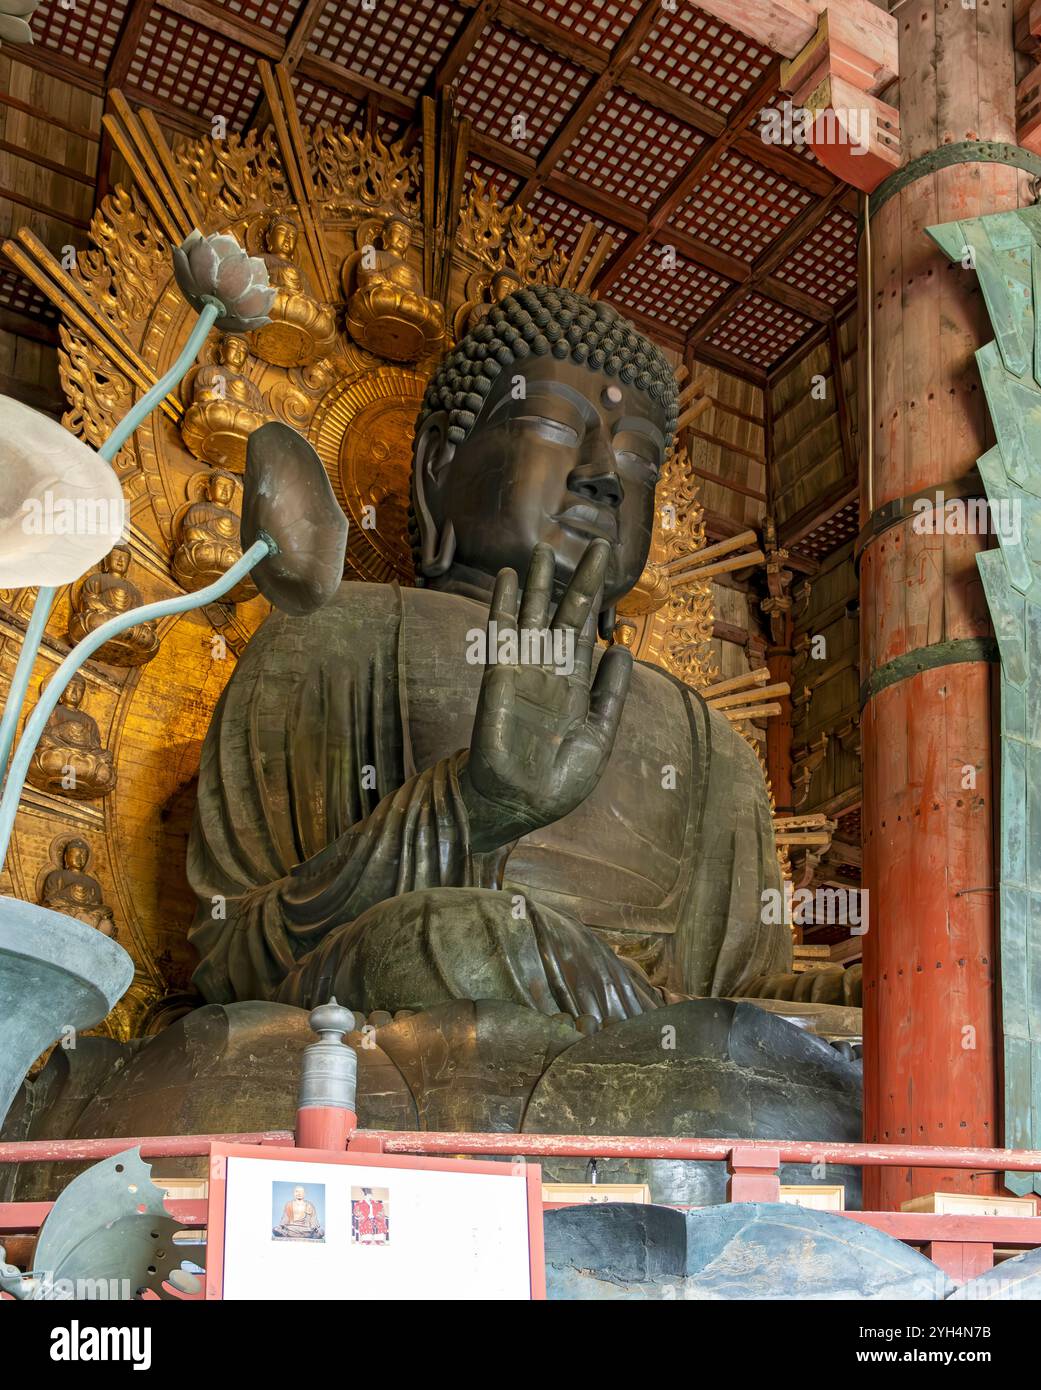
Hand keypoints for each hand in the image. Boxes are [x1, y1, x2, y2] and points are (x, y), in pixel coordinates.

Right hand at [461, 539, 631, 851]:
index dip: (599, 603)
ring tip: (542, 549)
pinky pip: (502, 633)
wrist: (518, 803)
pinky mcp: (500, 676)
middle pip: (565, 615)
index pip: (587, 634)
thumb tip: (621, 648)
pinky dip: (503, 604)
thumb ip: (609, 694)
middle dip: (580, 581)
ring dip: (537, 584)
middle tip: (598, 542)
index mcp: (574, 686)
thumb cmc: (558, 780)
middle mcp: (549, 671)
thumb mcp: (598, 736)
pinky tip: (506, 578)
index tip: (610, 571)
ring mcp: (524, 670)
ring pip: (532, 616)